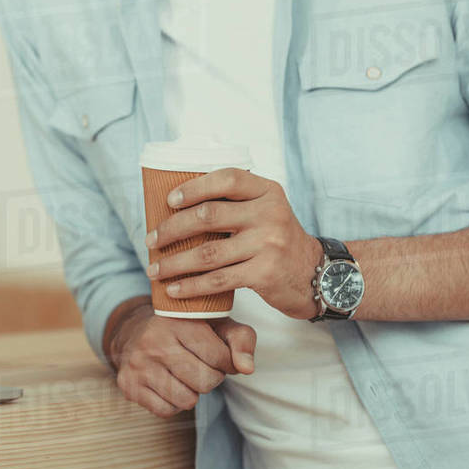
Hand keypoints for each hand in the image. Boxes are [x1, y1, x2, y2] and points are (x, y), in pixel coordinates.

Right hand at [110, 303, 256, 418]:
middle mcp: (154, 342)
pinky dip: (173, 402)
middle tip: (201, 366)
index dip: (227, 362)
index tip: (220, 356)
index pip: (220, 358)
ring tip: (185, 374)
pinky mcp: (129, 386)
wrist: (134, 331)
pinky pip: (167, 410)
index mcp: (178, 321)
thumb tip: (247, 369)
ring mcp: (139, 365)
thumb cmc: (185, 328)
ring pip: (187, 400)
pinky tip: (168, 383)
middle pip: (205, 382)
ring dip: (192, 392)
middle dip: (211, 378)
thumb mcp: (216, 323)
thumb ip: (241, 340)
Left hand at [144, 168, 322, 319]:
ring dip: (174, 263)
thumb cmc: (278, 240)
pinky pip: (218, 280)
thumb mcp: (267, 210)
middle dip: (172, 229)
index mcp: (267, 191)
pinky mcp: (264, 274)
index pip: (227, 179)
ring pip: (208, 253)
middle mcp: (269, 214)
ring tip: (154, 269)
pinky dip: (191, 286)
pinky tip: (174, 289)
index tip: (169, 201)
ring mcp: (268, 244)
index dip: (194, 188)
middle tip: (151, 240)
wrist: (317, 275)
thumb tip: (178, 204)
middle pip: (209, 216)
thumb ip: (236, 202)